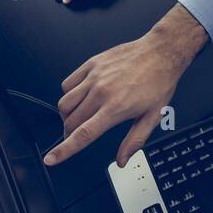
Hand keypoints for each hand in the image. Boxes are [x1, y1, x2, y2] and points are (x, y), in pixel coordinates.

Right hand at [44, 4, 208, 167]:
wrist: (162, 51)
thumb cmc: (159, 81)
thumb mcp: (153, 116)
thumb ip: (135, 140)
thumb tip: (122, 160)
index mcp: (116, 108)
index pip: (83, 135)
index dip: (64, 150)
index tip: (51, 159)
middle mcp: (101, 92)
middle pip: (70, 122)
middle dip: (70, 134)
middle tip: (79, 135)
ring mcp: (94, 77)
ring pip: (64, 104)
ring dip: (67, 116)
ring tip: (80, 116)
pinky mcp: (92, 64)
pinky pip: (68, 84)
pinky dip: (68, 94)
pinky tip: (81, 96)